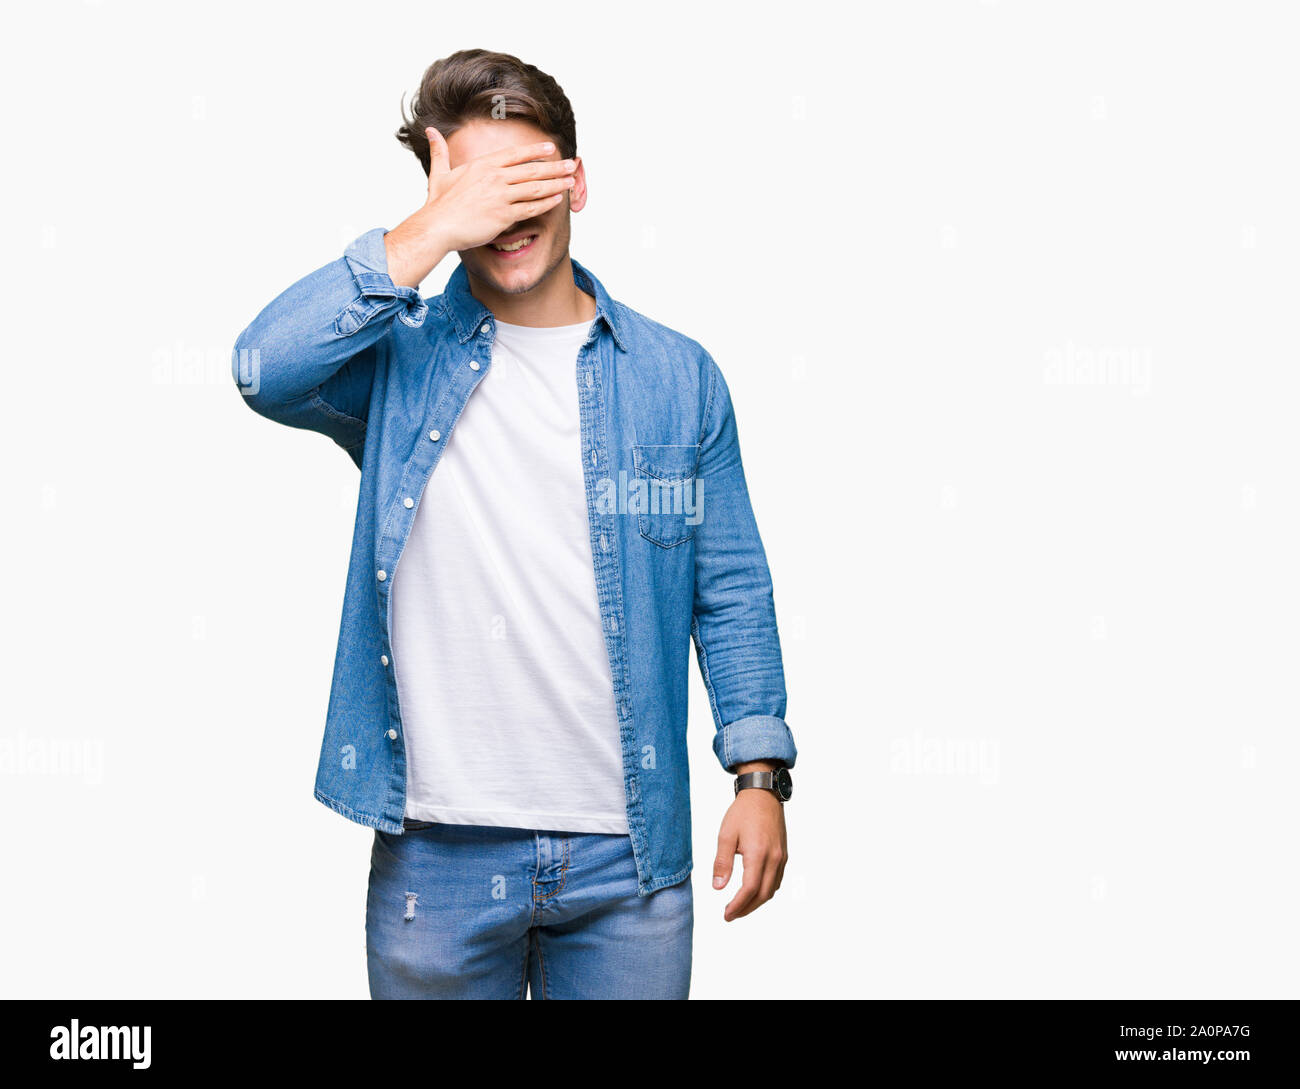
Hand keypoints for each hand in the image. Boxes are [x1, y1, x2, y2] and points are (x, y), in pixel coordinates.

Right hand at [383, 128, 576, 287]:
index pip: (515, 154)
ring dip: (556, 184)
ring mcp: (500, 196)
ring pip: (535, 188)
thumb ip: (440, 152)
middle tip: (571, 165)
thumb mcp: (439, 173)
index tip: (550, 148)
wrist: (437, 227)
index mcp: (482, 165)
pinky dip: (546, 204)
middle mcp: (494, 177)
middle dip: (555, 167)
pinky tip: (557, 200)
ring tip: (570, 182)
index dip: (535, 151)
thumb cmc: (438, 204)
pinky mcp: (504, 215)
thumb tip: (430, 131)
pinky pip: (531, 208)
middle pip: (532, 170)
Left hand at [713, 780, 787, 920]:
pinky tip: (754, 892)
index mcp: (758, 853)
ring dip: (756, 902)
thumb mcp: (726, 835)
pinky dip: (765, 891)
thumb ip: (722, 862)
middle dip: (746, 909)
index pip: (750, 889)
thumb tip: (718, 887)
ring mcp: (781, 858)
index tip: (726, 914)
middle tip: (730, 915)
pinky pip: (777, 880)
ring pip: (772, 890)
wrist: (763, 795)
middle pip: (763, 895)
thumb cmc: (743, 813)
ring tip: (740, 907)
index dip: (738, 906)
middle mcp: (774, 858)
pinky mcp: (783, 855)